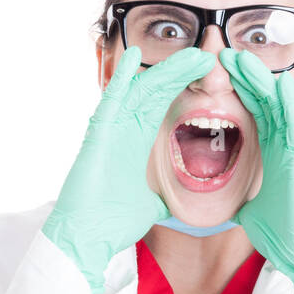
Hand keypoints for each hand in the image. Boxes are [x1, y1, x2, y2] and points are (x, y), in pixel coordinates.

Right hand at [43, 45, 215, 291]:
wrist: (88, 239)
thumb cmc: (112, 222)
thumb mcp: (150, 205)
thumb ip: (163, 197)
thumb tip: (176, 204)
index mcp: (137, 142)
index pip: (163, 105)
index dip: (182, 86)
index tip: (205, 73)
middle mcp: (124, 131)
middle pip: (156, 92)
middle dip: (180, 73)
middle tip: (205, 56)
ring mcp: (110, 131)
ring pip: (140, 92)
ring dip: (164, 72)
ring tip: (189, 55)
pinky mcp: (98, 137)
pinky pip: (110, 103)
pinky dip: (121, 80)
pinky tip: (132, 58)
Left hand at [220, 49, 293, 287]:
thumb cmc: (282, 232)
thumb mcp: (249, 207)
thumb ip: (240, 195)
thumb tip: (223, 200)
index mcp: (274, 153)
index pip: (257, 113)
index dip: (241, 91)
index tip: (223, 72)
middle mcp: (287, 145)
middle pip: (265, 101)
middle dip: (246, 77)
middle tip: (226, 54)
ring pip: (277, 105)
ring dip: (259, 80)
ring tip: (240, 57)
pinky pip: (293, 123)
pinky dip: (287, 101)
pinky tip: (277, 80)